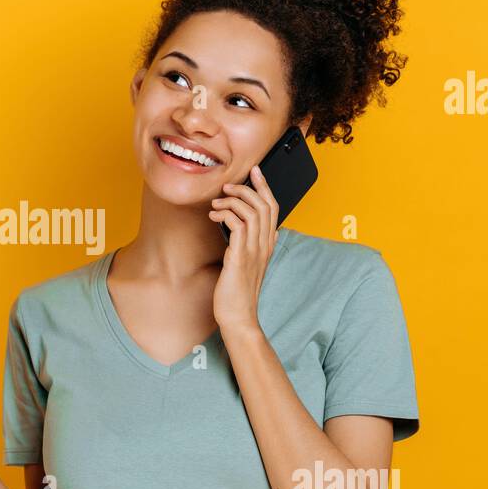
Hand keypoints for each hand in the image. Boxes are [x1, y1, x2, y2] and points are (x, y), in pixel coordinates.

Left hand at [209, 163, 280, 331]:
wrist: (238, 316)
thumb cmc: (239, 292)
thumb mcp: (253, 266)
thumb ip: (261, 247)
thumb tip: (273, 233)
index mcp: (267, 244)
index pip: (273, 208)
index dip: (265, 187)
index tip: (255, 172)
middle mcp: (264, 245)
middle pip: (264, 204)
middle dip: (246, 188)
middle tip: (228, 186)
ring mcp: (254, 251)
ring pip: (252, 211)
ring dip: (232, 201)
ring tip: (216, 203)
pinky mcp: (240, 257)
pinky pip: (237, 225)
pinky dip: (225, 214)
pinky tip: (213, 216)